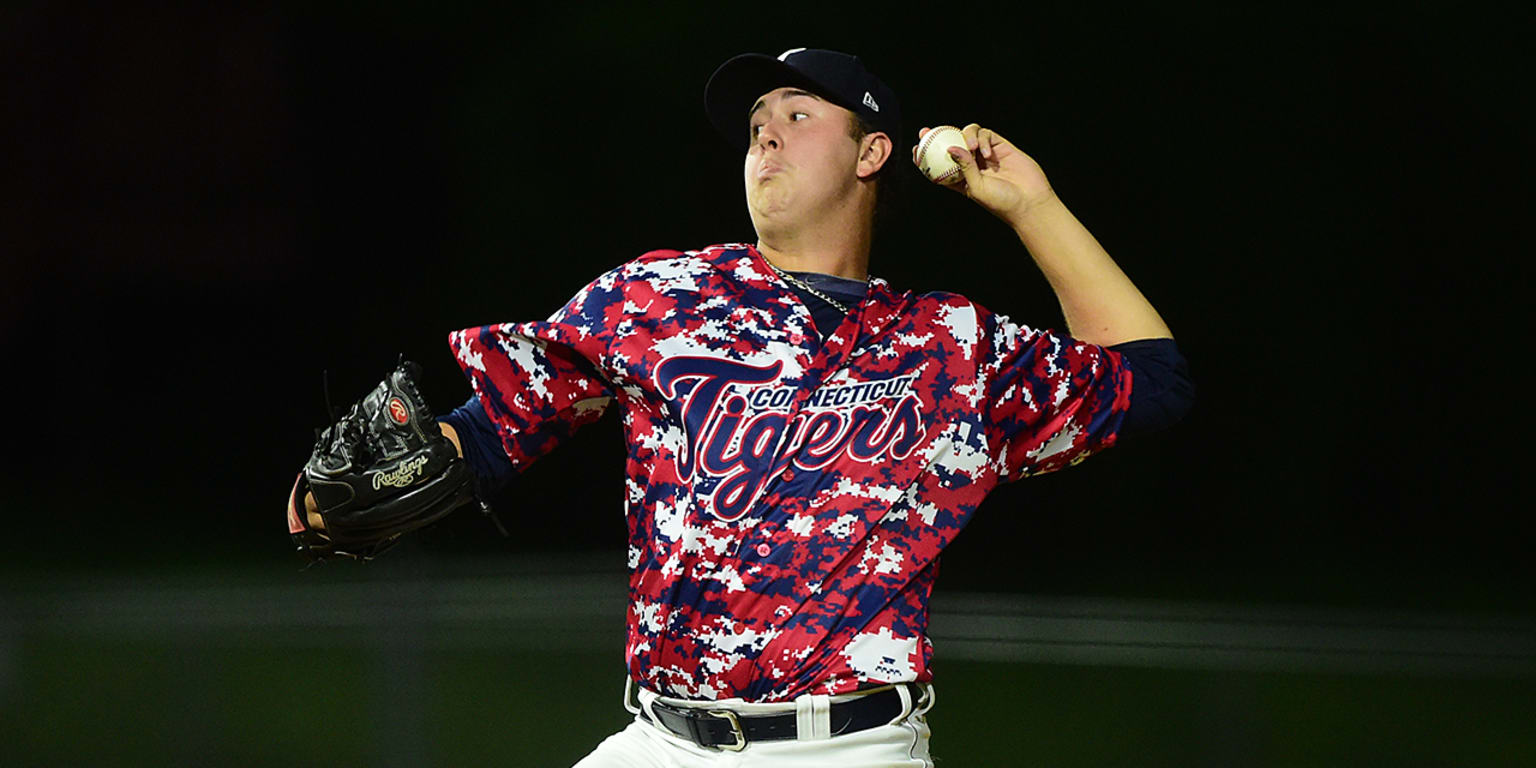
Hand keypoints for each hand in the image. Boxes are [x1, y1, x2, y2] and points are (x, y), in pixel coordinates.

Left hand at [912, 124, 1055, 223]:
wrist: (1029, 201)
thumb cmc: (1001, 202)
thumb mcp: (976, 188)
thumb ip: (964, 168)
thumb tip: (950, 148)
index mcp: (961, 178)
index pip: (939, 164)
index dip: (926, 156)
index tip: (916, 149)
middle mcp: (971, 164)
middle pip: (950, 144)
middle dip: (937, 136)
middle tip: (926, 131)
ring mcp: (985, 154)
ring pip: (968, 135)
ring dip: (966, 137)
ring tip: (974, 147)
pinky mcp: (1000, 145)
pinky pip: (987, 134)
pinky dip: (984, 139)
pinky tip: (987, 152)